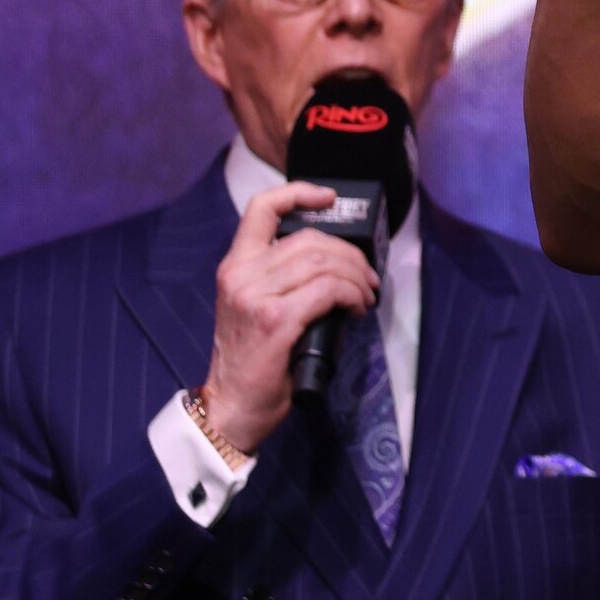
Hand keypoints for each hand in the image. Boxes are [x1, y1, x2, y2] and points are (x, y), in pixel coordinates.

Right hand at [200, 183, 377, 455]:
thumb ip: (282, 280)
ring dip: (356, 276)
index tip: (329, 197)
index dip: (299, 193)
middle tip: (368, 278)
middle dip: (350, 254)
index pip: (261, 209)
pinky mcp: (275, 320)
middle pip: (310, 239)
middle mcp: (241, 274)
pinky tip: (357, 308)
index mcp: (235, 266)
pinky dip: (351, 295)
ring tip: (365, 295)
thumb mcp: (254, 308)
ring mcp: (256, 296)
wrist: (232, 406)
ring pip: (323, 263)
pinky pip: (327, 291)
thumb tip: (336, 267)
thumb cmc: (251, 361)